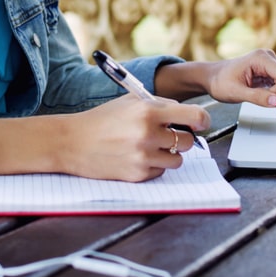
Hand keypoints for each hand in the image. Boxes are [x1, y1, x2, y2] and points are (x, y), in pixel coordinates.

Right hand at [61, 94, 209, 181]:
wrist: (72, 143)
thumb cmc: (102, 120)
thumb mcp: (130, 102)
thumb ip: (159, 105)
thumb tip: (188, 115)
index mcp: (147, 111)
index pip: (194, 116)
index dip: (203, 120)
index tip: (202, 122)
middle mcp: (147, 134)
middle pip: (188, 140)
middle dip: (181, 137)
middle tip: (169, 134)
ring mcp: (143, 157)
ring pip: (178, 159)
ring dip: (170, 153)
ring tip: (151, 147)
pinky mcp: (137, 174)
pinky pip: (161, 171)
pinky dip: (155, 165)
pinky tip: (137, 157)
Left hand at [206, 49, 275, 116]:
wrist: (212, 78)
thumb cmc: (220, 82)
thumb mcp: (236, 92)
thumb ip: (257, 97)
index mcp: (260, 58)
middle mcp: (268, 58)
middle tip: (261, 101)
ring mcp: (270, 64)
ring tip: (257, 95)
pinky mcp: (269, 72)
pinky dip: (274, 94)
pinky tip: (260, 94)